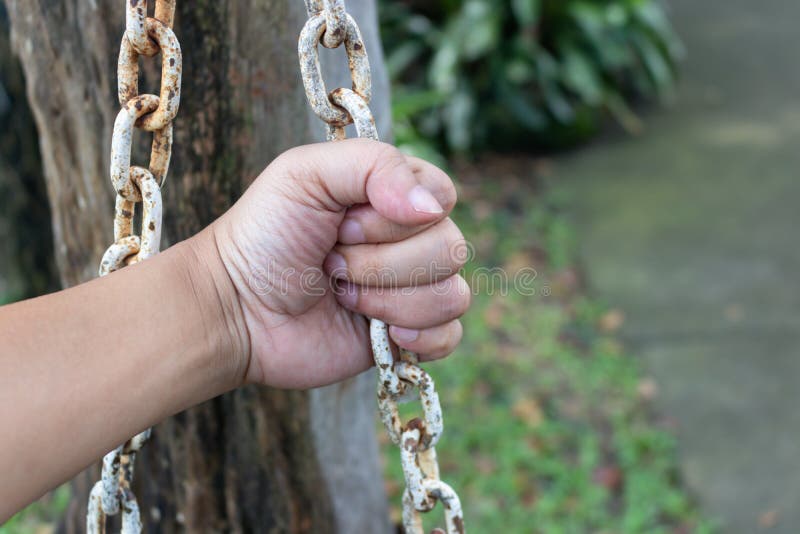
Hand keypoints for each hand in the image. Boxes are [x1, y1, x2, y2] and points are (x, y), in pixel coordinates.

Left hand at [207, 139, 470, 388]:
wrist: (236, 309)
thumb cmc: (265, 234)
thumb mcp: (306, 172)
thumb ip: (375, 165)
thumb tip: (432, 208)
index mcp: (394, 196)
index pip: (442, 197)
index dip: (394, 216)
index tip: (341, 223)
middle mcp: (409, 242)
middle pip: (450, 248)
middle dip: (380, 262)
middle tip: (330, 263)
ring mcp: (411, 290)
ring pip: (451, 294)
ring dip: (387, 299)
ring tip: (341, 295)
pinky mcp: (407, 337)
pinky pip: (449, 336)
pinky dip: (419, 337)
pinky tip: (379, 333)